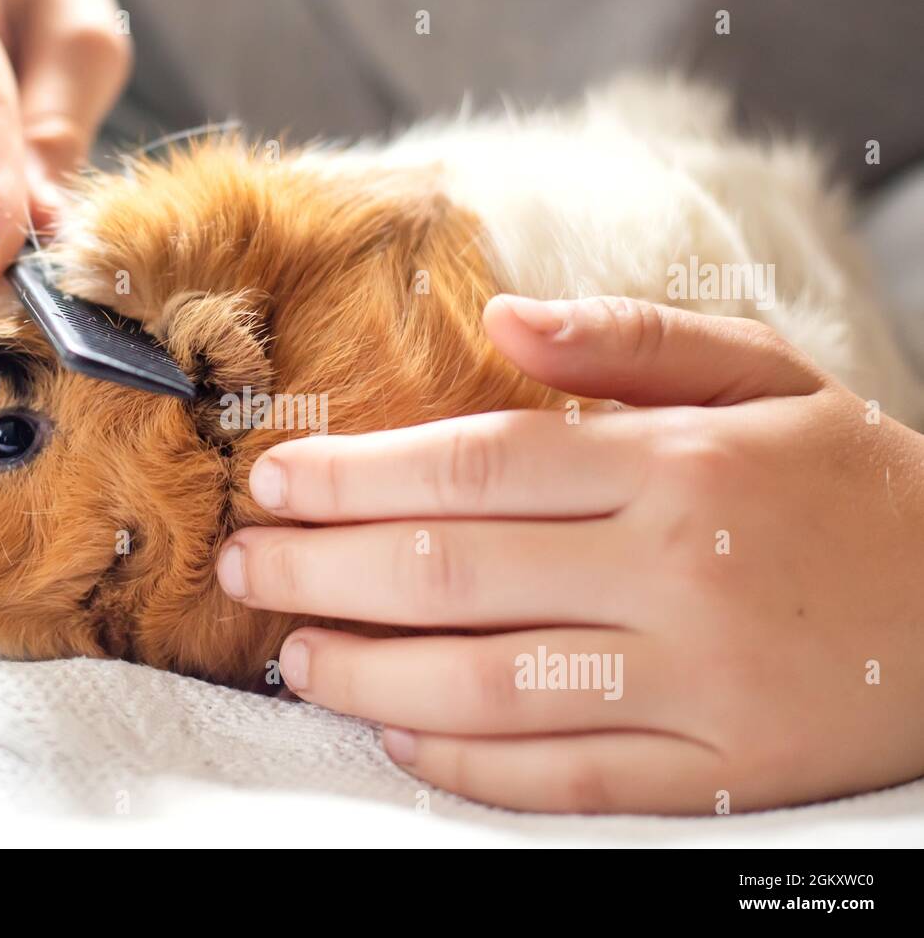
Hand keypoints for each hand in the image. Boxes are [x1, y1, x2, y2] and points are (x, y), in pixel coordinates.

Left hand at [217, 294, 923, 812]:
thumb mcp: (768, 374)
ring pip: (485, 687)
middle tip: (244, 563)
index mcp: (675, 463)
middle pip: (451, 574)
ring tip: (291, 654)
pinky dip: (463, 761)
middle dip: (321, 570)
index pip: (474, 464)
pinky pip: (559, 777)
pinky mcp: (713, 771)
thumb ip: (635, 337)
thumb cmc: (850, 483)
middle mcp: (674, 573)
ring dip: (365, 673)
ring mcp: (693, 683)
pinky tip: (397, 733)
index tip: (275, 481)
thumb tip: (501, 318)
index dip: (356, 476)